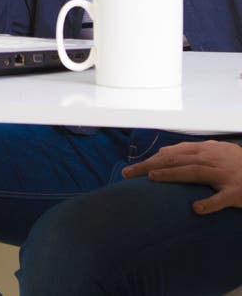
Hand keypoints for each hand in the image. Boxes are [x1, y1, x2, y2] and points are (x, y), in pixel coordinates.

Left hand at [122, 139, 241, 214]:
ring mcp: (223, 175)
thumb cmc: (237, 164)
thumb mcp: (215, 152)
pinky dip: (209, 203)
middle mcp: (211, 159)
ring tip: (152, 178)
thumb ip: (192, 152)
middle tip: (128, 173)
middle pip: (176, 159)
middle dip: (150, 165)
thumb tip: (166, 152)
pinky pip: (221, 198)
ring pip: (194, 172)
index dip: (151, 159)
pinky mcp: (236, 192)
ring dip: (172, 174)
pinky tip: (196, 209)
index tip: (133, 168)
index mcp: (205, 150)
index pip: (172, 152)